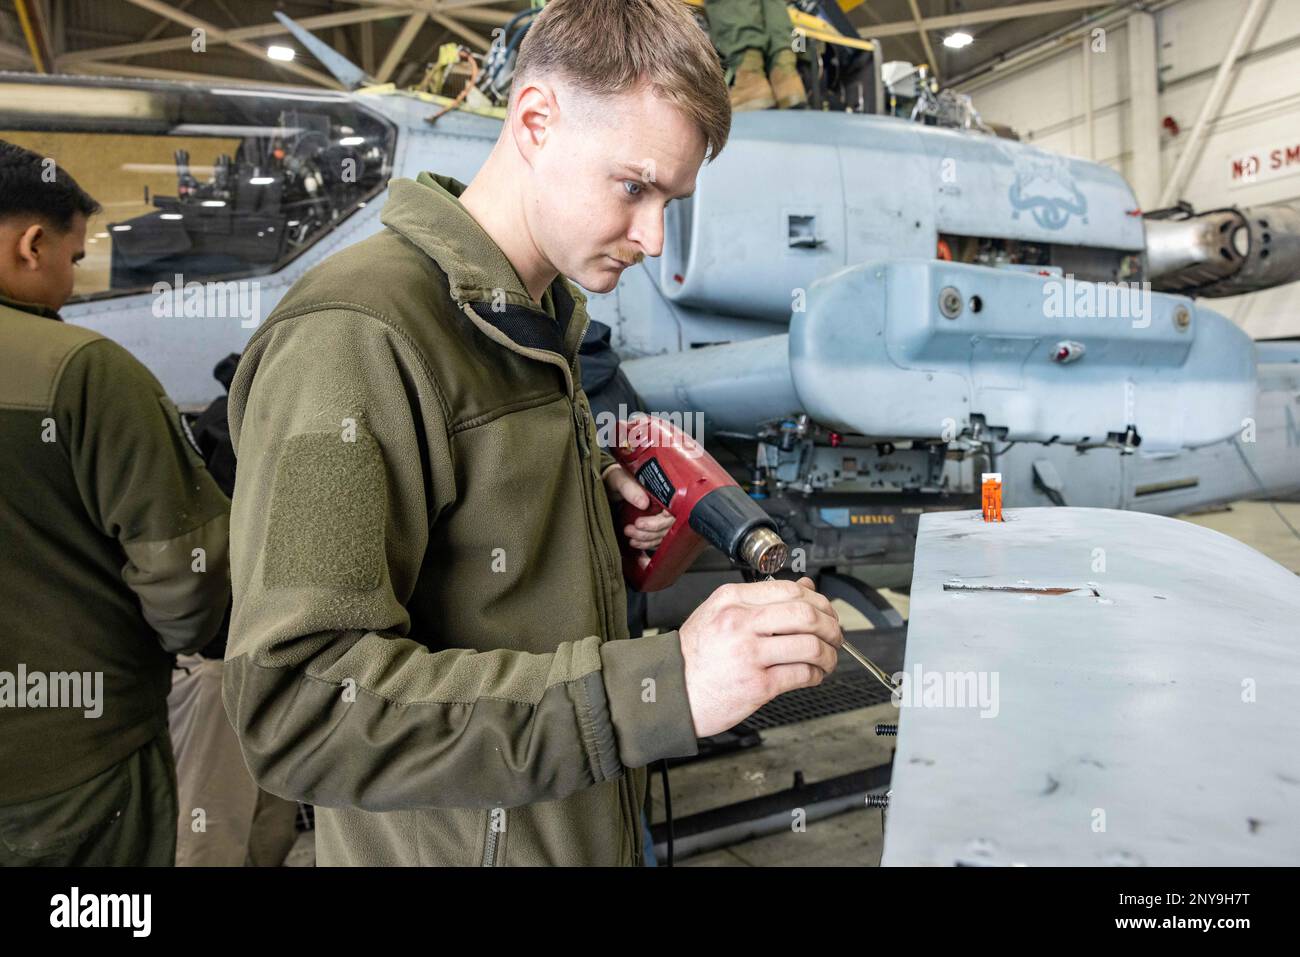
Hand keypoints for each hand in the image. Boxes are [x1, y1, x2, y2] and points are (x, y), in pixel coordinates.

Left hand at [602, 463, 674, 551]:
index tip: (642, 522)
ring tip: (630, 536)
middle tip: (631, 529)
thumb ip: (630, 488)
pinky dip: (647, 544)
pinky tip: (635, 542)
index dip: (661, 520)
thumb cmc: (615, 480)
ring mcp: (660, 516)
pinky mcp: (653, 526)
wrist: (608, 486)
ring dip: (647, 539)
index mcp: (662, 490)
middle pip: (669, 525)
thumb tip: (644, 503)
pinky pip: (657, 539)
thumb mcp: (619, 479)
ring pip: (663, 535)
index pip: (673, 509)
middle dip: (651, 531)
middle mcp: (665, 505)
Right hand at [677, 577, 842, 737]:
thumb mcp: (718, 613)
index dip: (818, 601)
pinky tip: (814, 675)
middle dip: (830, 626)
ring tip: (828, 659)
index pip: (789, 590)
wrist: (668, 692)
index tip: (824, 611)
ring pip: (809, 645)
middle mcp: (740, 623)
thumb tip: (804, 588)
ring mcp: (749, 654)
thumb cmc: (692, 656)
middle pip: (806, 615)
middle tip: (834, 635)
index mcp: (730, 599)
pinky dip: (817, 675)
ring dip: (828, 654)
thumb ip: (759, 600)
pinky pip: (801, 674)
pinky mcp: (757, 685)